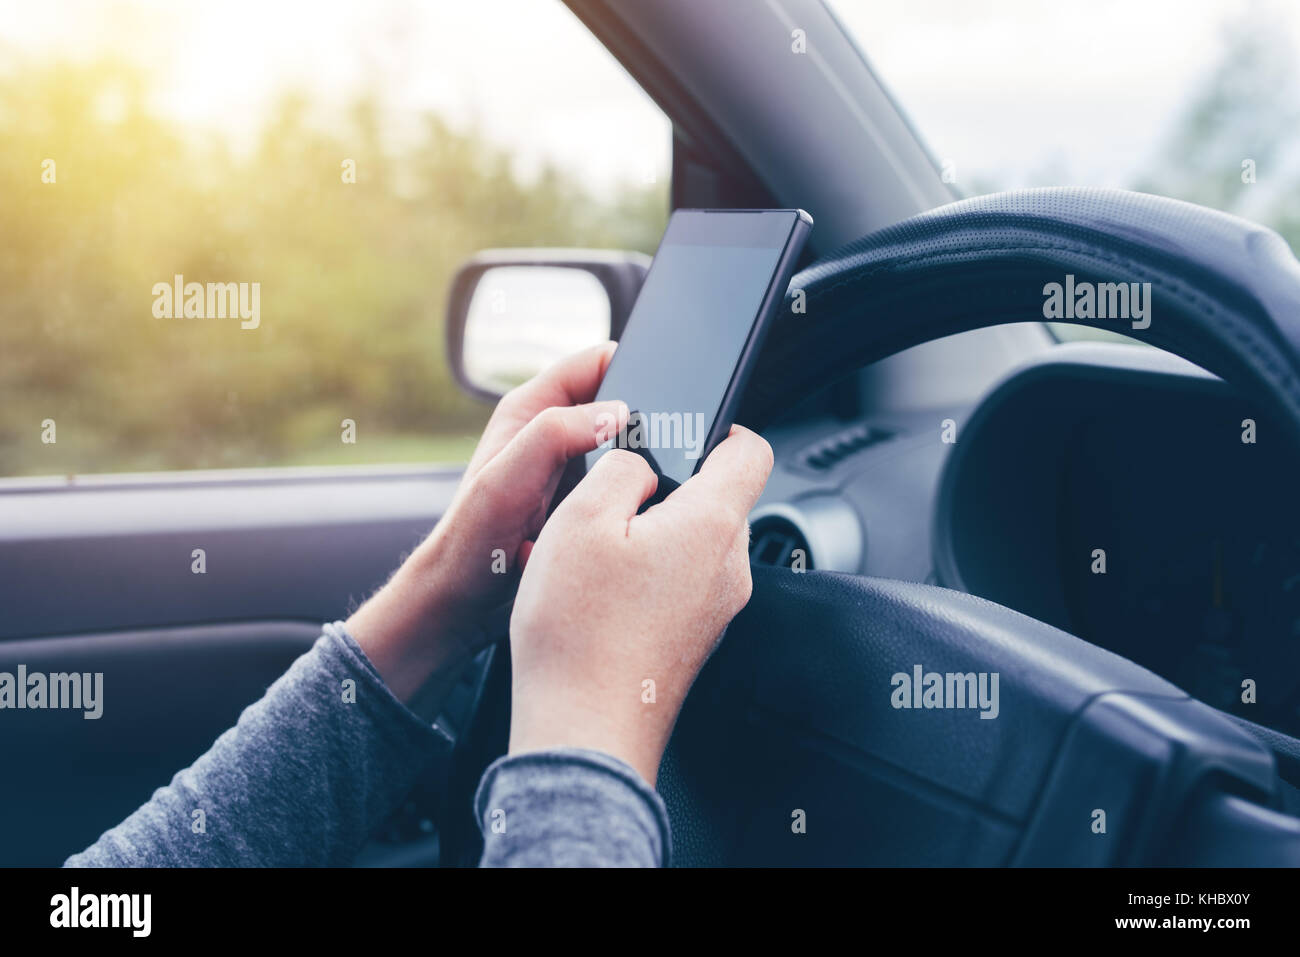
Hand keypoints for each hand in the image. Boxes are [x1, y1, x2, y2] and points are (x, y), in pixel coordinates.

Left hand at [346, 342, 627, 701]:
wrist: (464, 601)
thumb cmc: (471, 542)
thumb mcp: (508, 479)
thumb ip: (554, 435)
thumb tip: (616, 411)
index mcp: (531, 407)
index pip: (598, 360)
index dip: (633, 367)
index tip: (660, 397)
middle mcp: (553, 430)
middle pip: (621, 399)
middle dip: (648, 416)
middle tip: (666, 445)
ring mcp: (570, 466)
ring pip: (627, 444)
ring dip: (644, 457)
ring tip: (655, 478)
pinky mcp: (582, 499)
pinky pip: (623, 480)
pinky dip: (637, 489)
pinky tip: (643, 506)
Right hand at [507, 425, 773, 785]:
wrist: (583, 731)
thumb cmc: (579, 632)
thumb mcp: (580, 519)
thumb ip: (621, 469)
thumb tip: (641, 461)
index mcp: (712, 526)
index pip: (753, 450)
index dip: (720, 427)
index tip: (682, 427)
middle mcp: (729, 568)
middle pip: (720, 499)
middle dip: (671, 486)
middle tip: (614, 498)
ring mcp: (716, 609)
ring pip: (697, 544)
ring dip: (655, 534)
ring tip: (598, 552)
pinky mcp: (695, 640)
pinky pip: (683, 585)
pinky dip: (650, 576)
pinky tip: (604, 593)